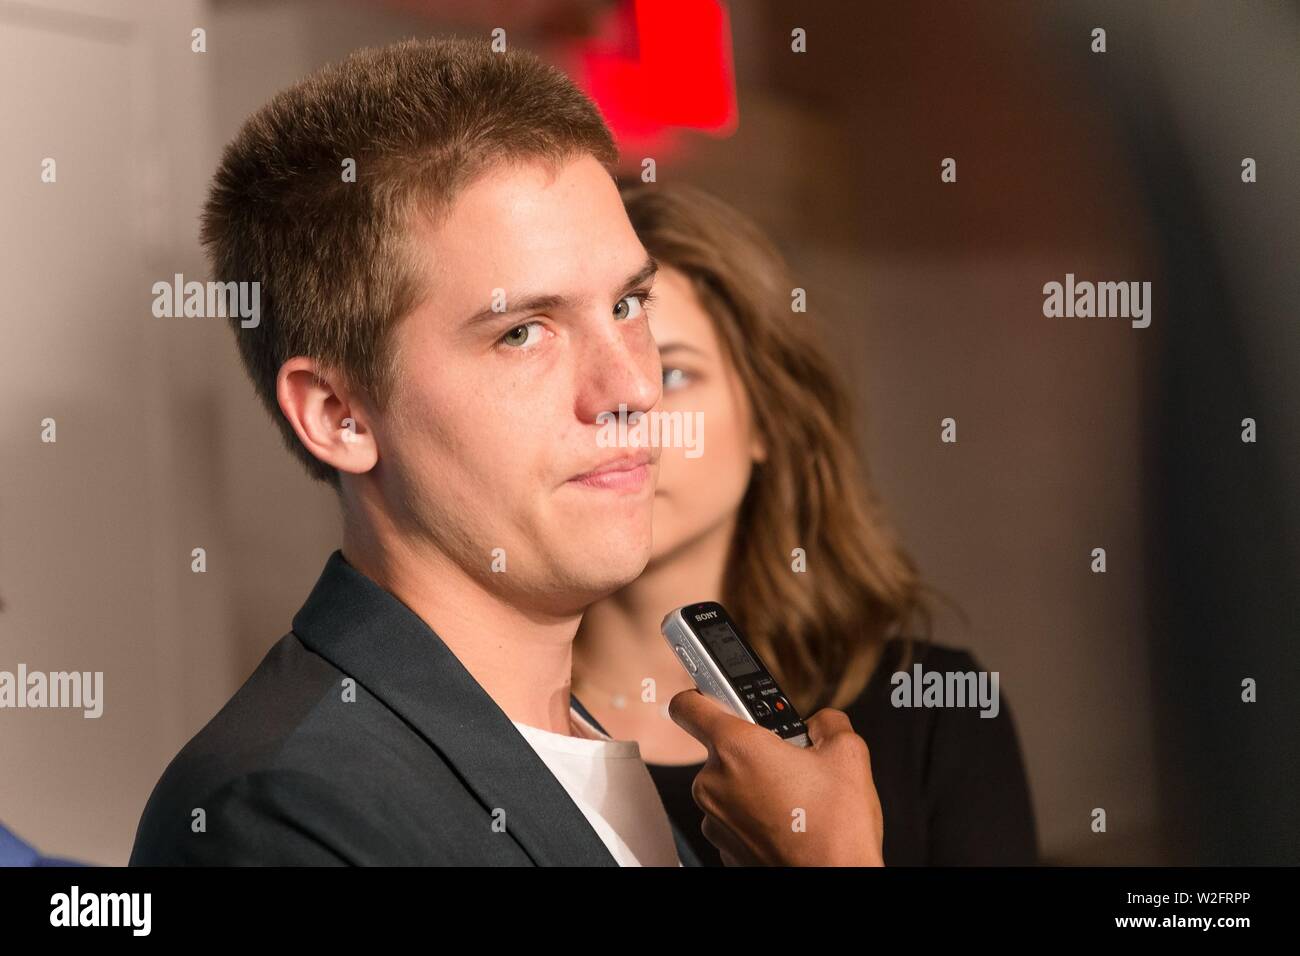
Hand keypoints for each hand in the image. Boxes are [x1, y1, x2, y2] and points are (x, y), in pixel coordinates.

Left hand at [668, 689, 883, 865]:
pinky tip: (786, 822)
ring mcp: (714, 819)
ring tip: (794, 799)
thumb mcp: (848, 753)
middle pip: (720, 749)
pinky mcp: (722, 848)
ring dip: (753, 786)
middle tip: (788, 762)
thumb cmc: (836, 828)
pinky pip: (733, 818)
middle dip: (752, 750)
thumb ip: (827, 721)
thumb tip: (821, 723)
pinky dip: (754, 816)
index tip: (711, 694)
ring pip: (728, 786)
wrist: (835, 880)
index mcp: (736, 748)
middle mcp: (714, 782)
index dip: (699, 694)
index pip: (688, 705)